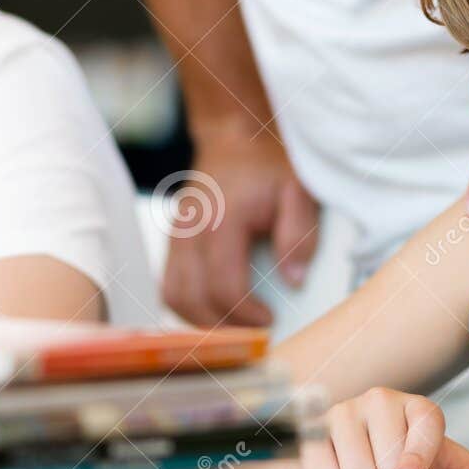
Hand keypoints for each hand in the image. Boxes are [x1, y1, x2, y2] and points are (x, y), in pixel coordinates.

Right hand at [160, 128, 319, 327]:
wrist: (235, 136)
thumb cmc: (271, 165)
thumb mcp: (299, 192)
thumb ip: (299, 236)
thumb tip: (293, 282)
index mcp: (222, 219)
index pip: (223, 286)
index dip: (246, 314)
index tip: (271, 320)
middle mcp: (190, 230)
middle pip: (192, 299)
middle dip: (225, 327)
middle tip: (255, 333)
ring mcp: (176, 235)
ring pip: (173, 296)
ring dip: (202, 321)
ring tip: (237, 326)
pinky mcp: (173, 239)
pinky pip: (170, 284)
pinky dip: (190, 305)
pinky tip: (218, 310)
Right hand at [299, 387, 468, 468]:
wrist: (354, 456)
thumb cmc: (405, 463)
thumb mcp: (442, 468)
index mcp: (420, 409)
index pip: (423, 426)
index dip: (415, 456)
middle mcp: (382, 399)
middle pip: (385, 461)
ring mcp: (346, 408)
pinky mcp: (314, 425)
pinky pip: (321, 467)